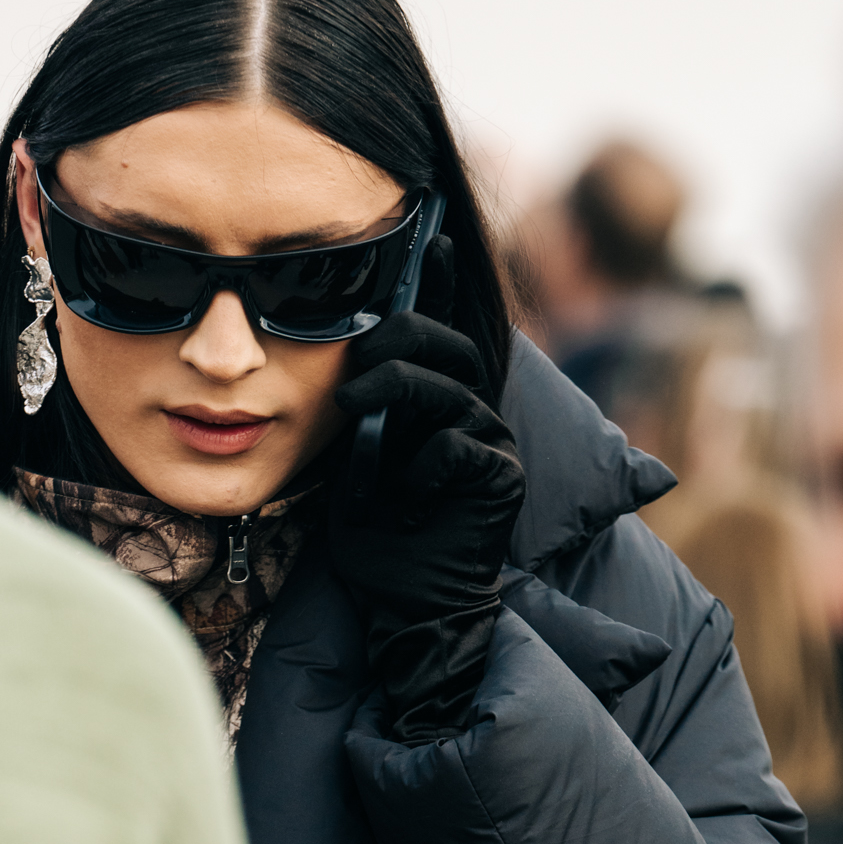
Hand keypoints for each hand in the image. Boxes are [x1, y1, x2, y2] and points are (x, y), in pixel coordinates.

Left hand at [325, 245, 525, 740]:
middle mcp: (472, 415)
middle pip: (446, 343)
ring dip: (397, 387)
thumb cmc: (379, 543)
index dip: (436, 282)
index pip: (438, 330)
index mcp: (439, 404)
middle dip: (398, 337)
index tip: (425, 232)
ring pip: (450, 385)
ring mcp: (491, 445)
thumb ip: (358, 412)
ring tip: (358, 407)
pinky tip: (410, 494)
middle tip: (356, 365)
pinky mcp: (502, 478)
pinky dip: (426, 460)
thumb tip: (340, 359)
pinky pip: (460, 442)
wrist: (408, 611)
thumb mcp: (352, 463)